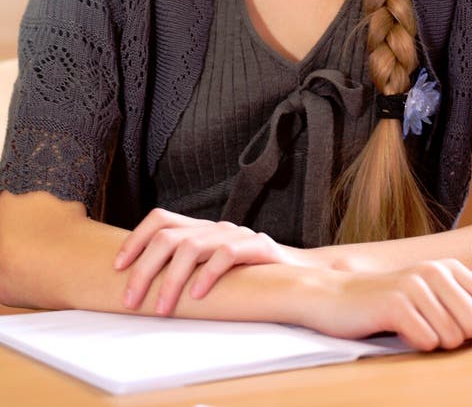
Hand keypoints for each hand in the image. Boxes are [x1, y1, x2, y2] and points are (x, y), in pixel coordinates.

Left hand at [114, 208, 295, 314]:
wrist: (298, 274)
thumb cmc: (248, 277)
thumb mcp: (211, 268)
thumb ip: (184, 269)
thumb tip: (140, 288)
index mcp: (200, 229)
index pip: (160, 219)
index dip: (135, 239)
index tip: (117, 267)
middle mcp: (214, 227)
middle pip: (169, 236)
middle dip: (144, 268)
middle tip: (131, 300)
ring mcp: (236, 234)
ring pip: (192, 245)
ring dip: (171, 279)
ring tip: (162, 309)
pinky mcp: (257, 247)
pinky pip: (226, 255)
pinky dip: (208, 275)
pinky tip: (198, 296)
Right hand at [316, 258, 471, 350]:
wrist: (333, 296)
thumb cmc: (388, 303)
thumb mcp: (434, 302)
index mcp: (450, 267)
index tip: (459, 325)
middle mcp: (436, 270)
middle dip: (458, 338)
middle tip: (428, 326)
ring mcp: (415, 285)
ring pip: (454, 337)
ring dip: (434, 342)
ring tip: (411, 326)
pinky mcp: (396, 304)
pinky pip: (427, 341)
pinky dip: (414, 344)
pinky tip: (397, 330)